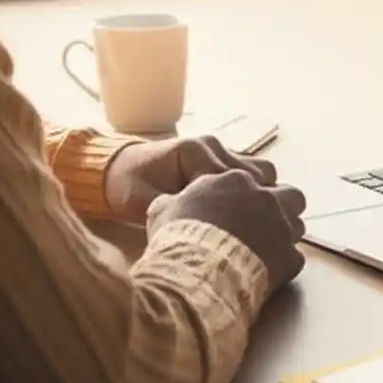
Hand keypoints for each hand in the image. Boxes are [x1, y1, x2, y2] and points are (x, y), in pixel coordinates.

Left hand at [105, 136, 276, 222]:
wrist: (118, 169)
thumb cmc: (128, 186)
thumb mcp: (144, 202)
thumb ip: (173, 211)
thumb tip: (200, 231)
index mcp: (194, 151)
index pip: (231, 180)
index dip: (236, 210)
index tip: (236, 236)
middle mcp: (214, 146)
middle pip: (257, 174)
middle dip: (258, 205)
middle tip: (252, 234)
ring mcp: (222, 151)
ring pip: (264, 172)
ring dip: (263, 198)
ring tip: (255, 227)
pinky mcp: (226, 160)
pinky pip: (256, 174)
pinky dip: (260, 195)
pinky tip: (254, 219)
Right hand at [148, 170, 306, 290]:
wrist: (196, 272)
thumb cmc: (178, 237)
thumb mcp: (164, 209)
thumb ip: (174, 200)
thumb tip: (169, 202)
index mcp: (236, 180)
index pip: (254, 181)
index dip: (248, 197)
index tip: (239, 211)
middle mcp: (266, 199)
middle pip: (290, 195)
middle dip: (282, 207)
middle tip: (266, 224)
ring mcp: (282, 227)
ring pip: (297, 225)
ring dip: (285, 235)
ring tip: (266, 250)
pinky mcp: (290, 257)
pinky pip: (294, 258)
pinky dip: (283, 265)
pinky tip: (266, 274)